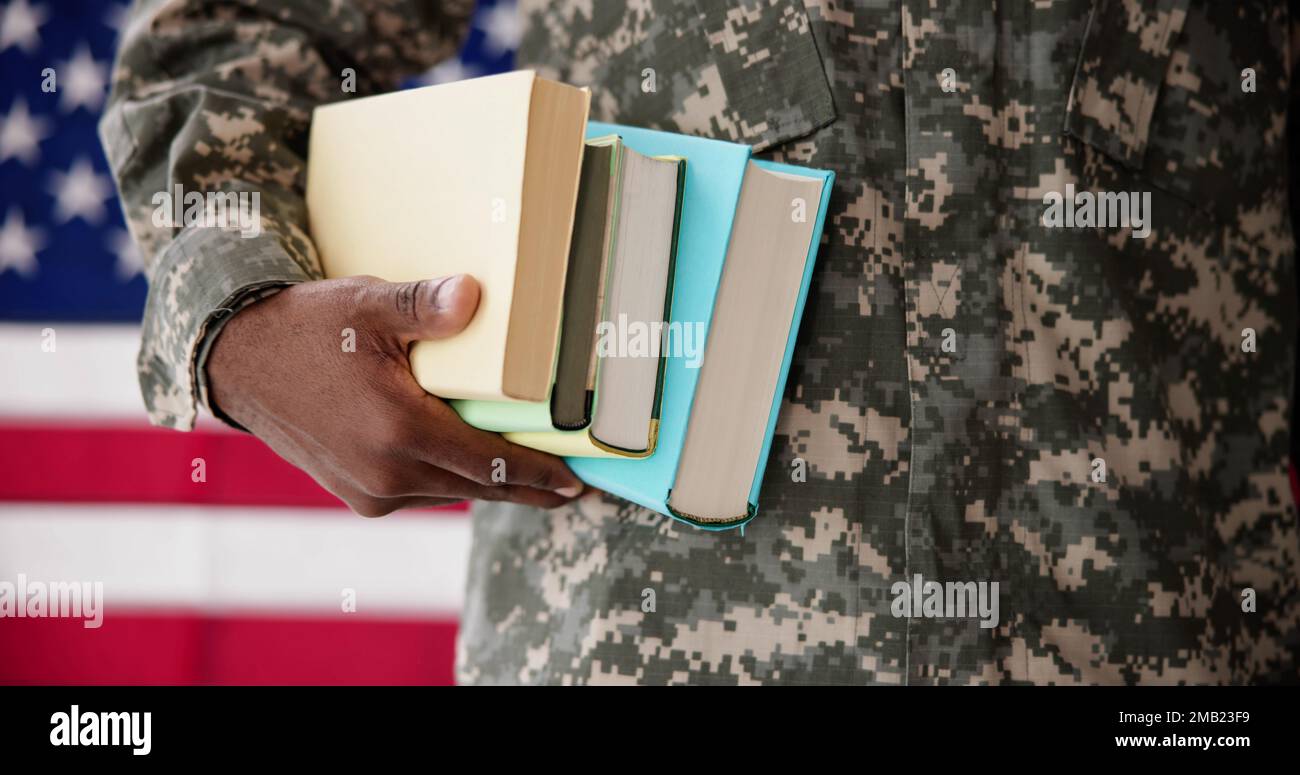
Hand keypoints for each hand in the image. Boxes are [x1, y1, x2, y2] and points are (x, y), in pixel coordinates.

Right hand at [206, 274, 583, 515]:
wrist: (238, 363)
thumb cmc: (305, 330)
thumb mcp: (367, 306)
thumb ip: (425, 305)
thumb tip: (473, 294)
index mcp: (400, 433)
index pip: (491, 463)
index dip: (539, 474)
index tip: (577, 484)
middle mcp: (387, 474)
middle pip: (479, 487)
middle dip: (528, 488)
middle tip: (570, 489)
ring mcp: (369, 490)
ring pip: (451, 491)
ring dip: (488, 483)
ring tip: (528, 475)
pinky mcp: (357, 494)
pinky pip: (420, 492)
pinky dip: (450, 480)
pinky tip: (468, 465)